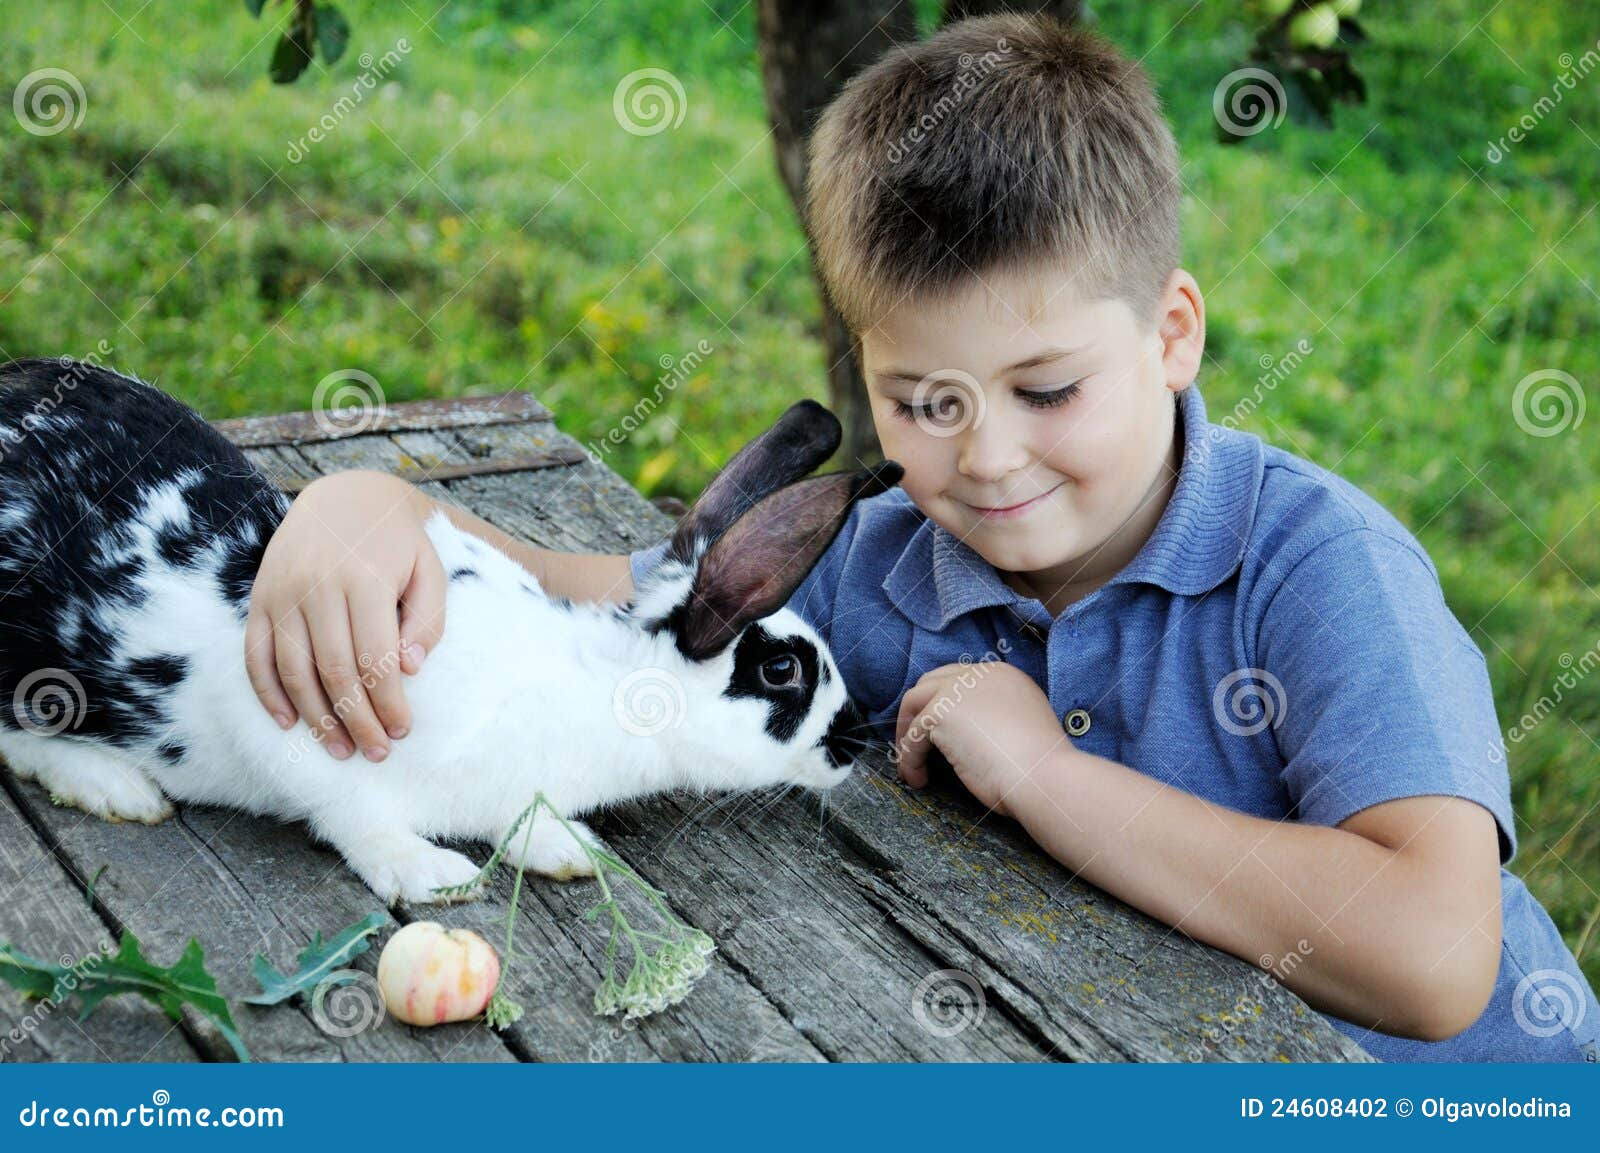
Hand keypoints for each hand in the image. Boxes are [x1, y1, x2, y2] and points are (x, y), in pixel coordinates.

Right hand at [245, 471, 445, 761]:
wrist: (345, 496)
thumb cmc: (397, 543)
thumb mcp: (429, 569)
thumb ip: (428, 619)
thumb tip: (409, 669)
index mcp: (366, 579)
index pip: (375, 657)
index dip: (388, 701)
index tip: (402, 729)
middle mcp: (319, 586)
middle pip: (334, 672)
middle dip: (356, 720)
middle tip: (375, 752)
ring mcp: (283, 593)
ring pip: (293, 670)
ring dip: (315, 718)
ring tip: (340, 749)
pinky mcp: (259, 598)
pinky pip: (255, 655)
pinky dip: (268, 694)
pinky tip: (288, 723)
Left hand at [894, 661, 1066, 817]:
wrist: (1043, 777)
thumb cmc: (1039, 767)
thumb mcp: (1020, 727)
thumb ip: (995, 717)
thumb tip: (966, 733)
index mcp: (1003, 675)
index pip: (959, 678)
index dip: (943, 703)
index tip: (936, 731)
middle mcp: (980, 673)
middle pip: (931, 682)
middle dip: (918, 712)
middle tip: (915, 745)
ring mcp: (958, 689)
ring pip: (914, 703)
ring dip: (908, 736)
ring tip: (912, 766)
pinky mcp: (940, 711)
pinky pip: (913, 736)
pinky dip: (909, 758)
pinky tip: (918, 779)